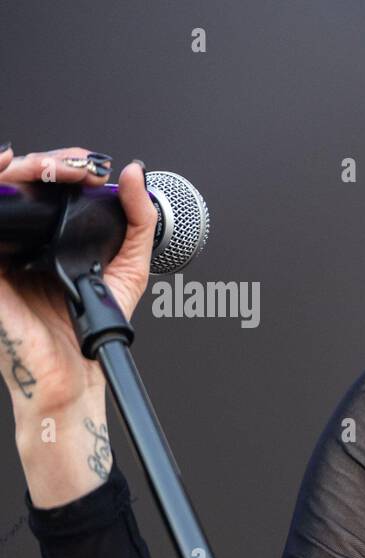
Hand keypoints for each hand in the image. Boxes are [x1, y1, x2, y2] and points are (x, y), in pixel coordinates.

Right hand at [0, 145, 156, 419]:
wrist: (75, 372)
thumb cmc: (92, 326)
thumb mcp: (128, 266)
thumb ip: (137, 221)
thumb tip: (136, 176)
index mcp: (46, 238)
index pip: (45, 186)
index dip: (63, 166)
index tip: (93, 167)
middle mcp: (18, 240)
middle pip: (20, 181)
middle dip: (50, 163)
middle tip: (80, 167)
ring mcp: (0, 252)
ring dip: (24, 169)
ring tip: (53, 167)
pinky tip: (6, 168)